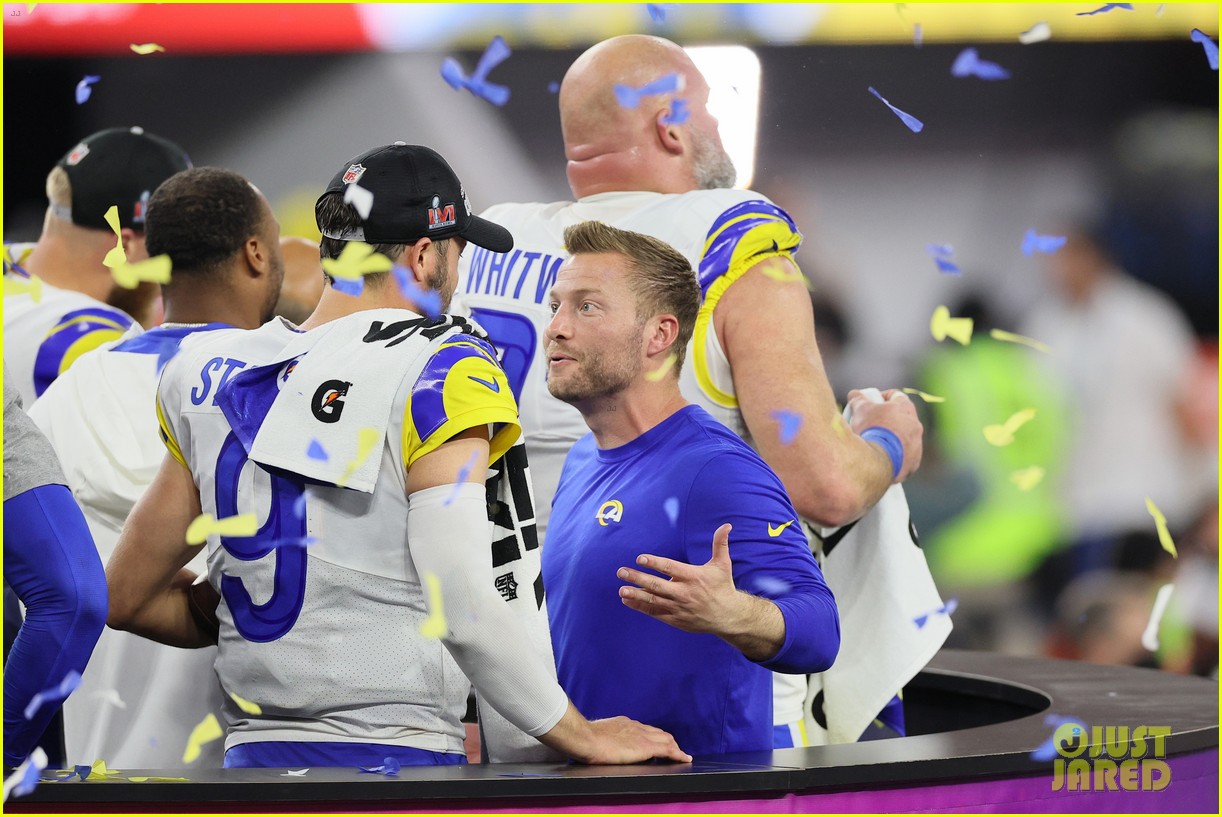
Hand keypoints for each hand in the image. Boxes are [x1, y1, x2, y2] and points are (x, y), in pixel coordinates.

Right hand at [580, 716, 691, 763]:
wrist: (586, 738)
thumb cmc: (586, 738)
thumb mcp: (598, 733)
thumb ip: (606, 736)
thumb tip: (603, 744)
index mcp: (625, 723)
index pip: (645, 729)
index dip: (654, 736)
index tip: (657, 742)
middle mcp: (636, 726)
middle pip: (659, 732)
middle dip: (667, 741)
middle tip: (673, 750)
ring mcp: (642, 736)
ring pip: (667, 739)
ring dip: (674, 747)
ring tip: (680, 755)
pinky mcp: (646, 747)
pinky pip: (669, 750)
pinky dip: (678, 754)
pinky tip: (684, 759)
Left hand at [618, 524, 785, 660]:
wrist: (728, 616)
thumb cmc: (723, 586)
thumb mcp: (723, 564)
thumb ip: (720, 543)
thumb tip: (727, 525)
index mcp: (693, 577)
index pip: (670, 568)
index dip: (654, 563)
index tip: (640, 558)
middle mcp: (684, 592)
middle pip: (656, 585)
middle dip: (637, 578)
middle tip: (621, 572)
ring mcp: (678, 607)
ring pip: (653, 600)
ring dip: (635, 594)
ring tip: (621, 590)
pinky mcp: (675, 619)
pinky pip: (654, 613)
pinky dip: (640, 607)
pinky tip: (628, 601)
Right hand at [846, 388, 923, 481]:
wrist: (877, 460)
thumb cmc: (870, 430)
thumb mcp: (860, 409)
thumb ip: (858, 399)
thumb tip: (854, 395)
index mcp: (906, 408)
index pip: (896, 396)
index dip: (882, 397)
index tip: (872, 402)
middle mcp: (915, 425)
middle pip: (902, 418)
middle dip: (888, 419)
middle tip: (872, 424)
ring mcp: (916, 445)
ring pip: (905, 438)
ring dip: (893, 438)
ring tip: (875, 444)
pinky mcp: (914, 462)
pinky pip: (905, 457)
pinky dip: (895, 456)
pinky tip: (881, 458)